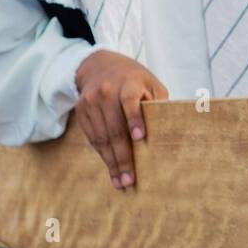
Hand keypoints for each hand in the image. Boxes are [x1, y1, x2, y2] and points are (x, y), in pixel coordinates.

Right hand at [73, 50, 168, 189]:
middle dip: (123, 156)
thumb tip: (166, 131)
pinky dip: (102, 155)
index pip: (130, 101)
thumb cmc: (134, 79)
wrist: (99, 65)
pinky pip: (92, 138)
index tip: (140, 138)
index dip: (135, 119)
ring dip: (111, 162)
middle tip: (130, 179)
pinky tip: (111, 169)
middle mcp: (106, 92)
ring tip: (121, 182)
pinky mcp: (81, 112)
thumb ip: (158, 103)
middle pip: (114, 128)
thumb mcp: (151, 83)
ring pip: (101, 138)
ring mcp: (90, 103)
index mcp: (128, 83)